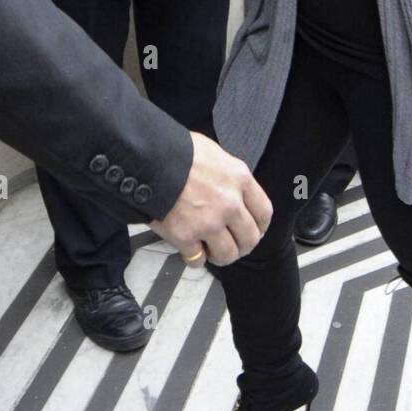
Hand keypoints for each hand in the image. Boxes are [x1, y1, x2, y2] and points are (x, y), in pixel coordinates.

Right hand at [156, 131, 272, 266]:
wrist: (148, 159)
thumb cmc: (177, 151)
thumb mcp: (214, 154)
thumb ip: (228, 175)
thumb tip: (230, 188)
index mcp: (239, 179)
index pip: (264, 212)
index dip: (260, 226)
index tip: (254, 230)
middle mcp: (230, 204)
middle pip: (250, 238)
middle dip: (242, 245)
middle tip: (233, 245)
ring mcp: (209, 223)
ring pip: (228, 255)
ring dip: (221, 256)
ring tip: (212, 251)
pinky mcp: (186, 237)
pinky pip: (198, 260)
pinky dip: (195, 258)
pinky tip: (190, 250)